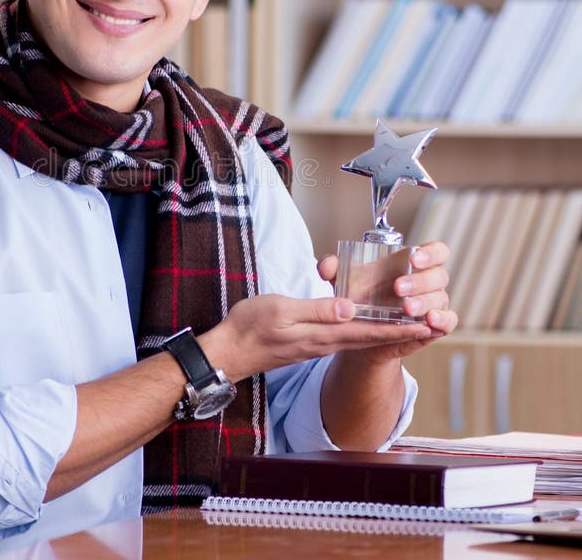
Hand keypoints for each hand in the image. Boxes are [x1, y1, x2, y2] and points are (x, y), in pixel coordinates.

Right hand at [198, 292, 434, 382]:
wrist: (228, 352)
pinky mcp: (308, 343)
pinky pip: (344, 337)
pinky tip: (368, 324)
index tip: (427, 325)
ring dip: (386, 331)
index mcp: (321, 334)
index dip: (399, 329)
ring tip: (409, 323)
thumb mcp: (281, 310)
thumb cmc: (250, 327)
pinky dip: (365, 331)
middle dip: (401, 331)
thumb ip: (316, 310)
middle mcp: (324, 343)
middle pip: (370, 337)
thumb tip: (350, 307)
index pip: (369, 332)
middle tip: (431, 325)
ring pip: (359, 337)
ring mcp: (316, 345)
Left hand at [318, 240, 456, 363]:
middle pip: (440, 275)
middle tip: (398, 288)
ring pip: (441, 298)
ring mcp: (434, 303)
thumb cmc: (359, 298)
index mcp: (412, 264)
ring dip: (424, 302)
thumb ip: (334, 268)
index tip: (413, 258)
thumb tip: (327, 265)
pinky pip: (448, 321)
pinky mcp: (436, 325)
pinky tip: (427, 321)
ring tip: (406, 308)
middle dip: (420, 281)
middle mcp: (428, 282)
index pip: (437, 251)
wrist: (362, 331)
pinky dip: (441, 320)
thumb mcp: (345, 281)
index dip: (430, 253)